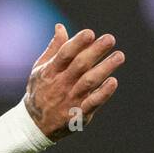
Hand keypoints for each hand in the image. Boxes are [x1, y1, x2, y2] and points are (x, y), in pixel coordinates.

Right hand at [23, 24, 122, 140]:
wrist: (33, 126)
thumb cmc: (39, 92)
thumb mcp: (40, 70)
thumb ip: (53, 49)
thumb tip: (60, 26)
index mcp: (50, 72)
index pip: (64, 55)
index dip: (77, 43)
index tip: (90, 33)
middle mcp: (60, 85)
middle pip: (80, 65)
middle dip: (95, 51)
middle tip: (110, 39)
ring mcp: (69, 100)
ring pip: (89, 82)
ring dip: (105, 68)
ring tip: (119, 56)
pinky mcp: (78, 115)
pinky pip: (92, 103)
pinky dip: (103, 93)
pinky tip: (113, 81)